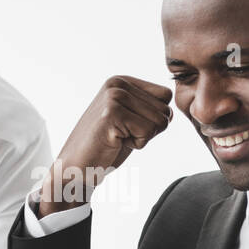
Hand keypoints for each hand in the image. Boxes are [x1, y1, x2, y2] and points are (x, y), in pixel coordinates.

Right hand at [38, 76, 172, 214]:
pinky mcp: (112, 114)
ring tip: (118, 138)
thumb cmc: (105, 147)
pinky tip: (115, 143)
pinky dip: (136, 144)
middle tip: (122, 135)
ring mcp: (114, 97)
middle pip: (165, 110)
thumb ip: (149, 109)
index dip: (154, 118)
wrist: (77, 167)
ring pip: (159, 122)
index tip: (128, 125)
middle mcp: (117, 84)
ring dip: (143, 137)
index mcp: (121, 81)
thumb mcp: (130, 120)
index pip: (165, 96)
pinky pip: (148, 132)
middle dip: (149, 130)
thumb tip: (171, 111)